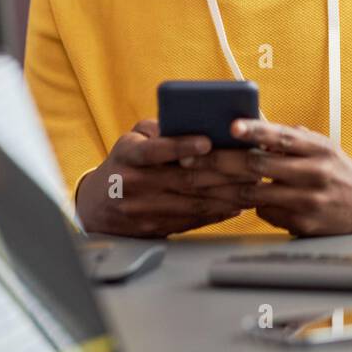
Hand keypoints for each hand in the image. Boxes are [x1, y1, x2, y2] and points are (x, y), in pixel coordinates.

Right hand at [75, 119, 258, 237]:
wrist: (97, 207)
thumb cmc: (124, 164)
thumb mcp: (132, 139)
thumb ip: (159, 129)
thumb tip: (194, 122)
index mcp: (128, 156)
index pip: (155, 150)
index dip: (181, 145)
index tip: (207, 141)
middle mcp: (134, 184)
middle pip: (185, 179)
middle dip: (224, 171)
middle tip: (252, 163)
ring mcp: (145, 210)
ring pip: (194, 202)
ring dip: (228, 195)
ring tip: (253, 185)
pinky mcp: (156, 229)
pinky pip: (193, 220)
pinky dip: (218, 212)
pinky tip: (238, 204)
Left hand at [201, 120, 351, 235]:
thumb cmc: (339, 172)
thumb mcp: (322, 147)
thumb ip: (290, 138)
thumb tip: (251, 123)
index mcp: (318, 149)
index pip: (283, 136)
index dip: (256, 129)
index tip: (232, 125)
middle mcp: (314, 173)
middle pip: (259, 165)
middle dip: (220, 161)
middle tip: (192, 159)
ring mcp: (309, 201)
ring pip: (254, 193)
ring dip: (222, 188)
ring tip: (197, 182)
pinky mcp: (304, 224)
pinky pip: (266, 213)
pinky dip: (249, 206)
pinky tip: (231, 201)